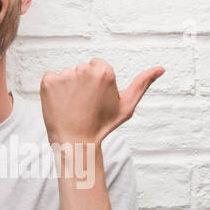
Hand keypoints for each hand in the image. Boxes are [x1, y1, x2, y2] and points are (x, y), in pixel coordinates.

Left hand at [39, 58, 164, 143]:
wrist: (76, 143)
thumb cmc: (102, 126)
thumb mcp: (127, 106)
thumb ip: (143, 83)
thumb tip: (161, 68)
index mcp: (105, 71)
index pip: (97, 66)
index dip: (96, 84)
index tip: (95, 99)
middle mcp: (84, 70)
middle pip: (81, 69)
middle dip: (82, 83)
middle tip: (84, 104)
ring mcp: (65, 75)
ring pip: (66, 74)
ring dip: (67, 87)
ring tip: (72, 106)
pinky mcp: (48, 82)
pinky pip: (50, 78)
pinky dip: (53, 90)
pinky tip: (60, 104)